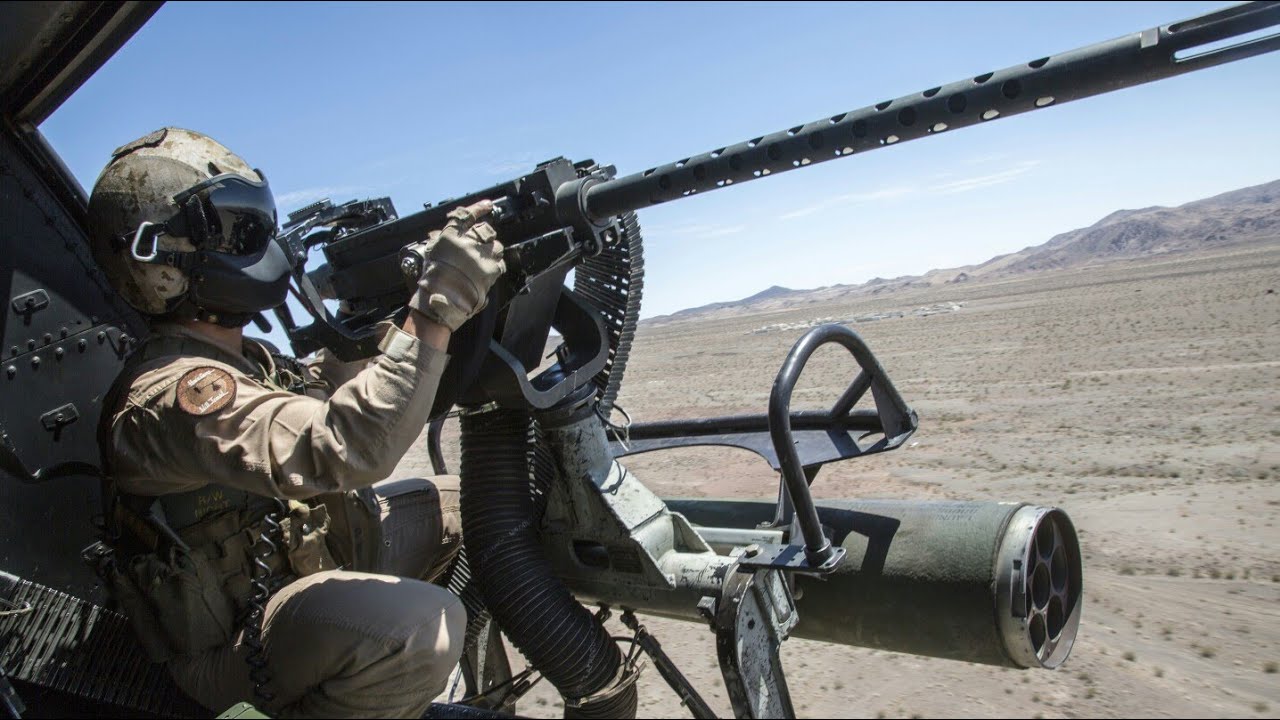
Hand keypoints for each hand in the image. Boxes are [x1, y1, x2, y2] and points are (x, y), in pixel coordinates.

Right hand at [408, 201, 504, 331]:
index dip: (478, 208)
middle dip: (485, 234)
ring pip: (496, 245)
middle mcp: (466, 244)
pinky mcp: (490, 271)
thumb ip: (439, 241)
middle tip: (481, 243)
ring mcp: (480, 257)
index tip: (487, 205)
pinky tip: (488, 270)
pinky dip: (496, 265)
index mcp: (449, 237)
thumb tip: (439, 234)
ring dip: (492, 250)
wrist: (441, 304)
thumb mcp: (430, 254)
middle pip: (485, 229)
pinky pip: (500, 262)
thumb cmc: (431, 282)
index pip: (465, 215)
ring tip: (483, 259)